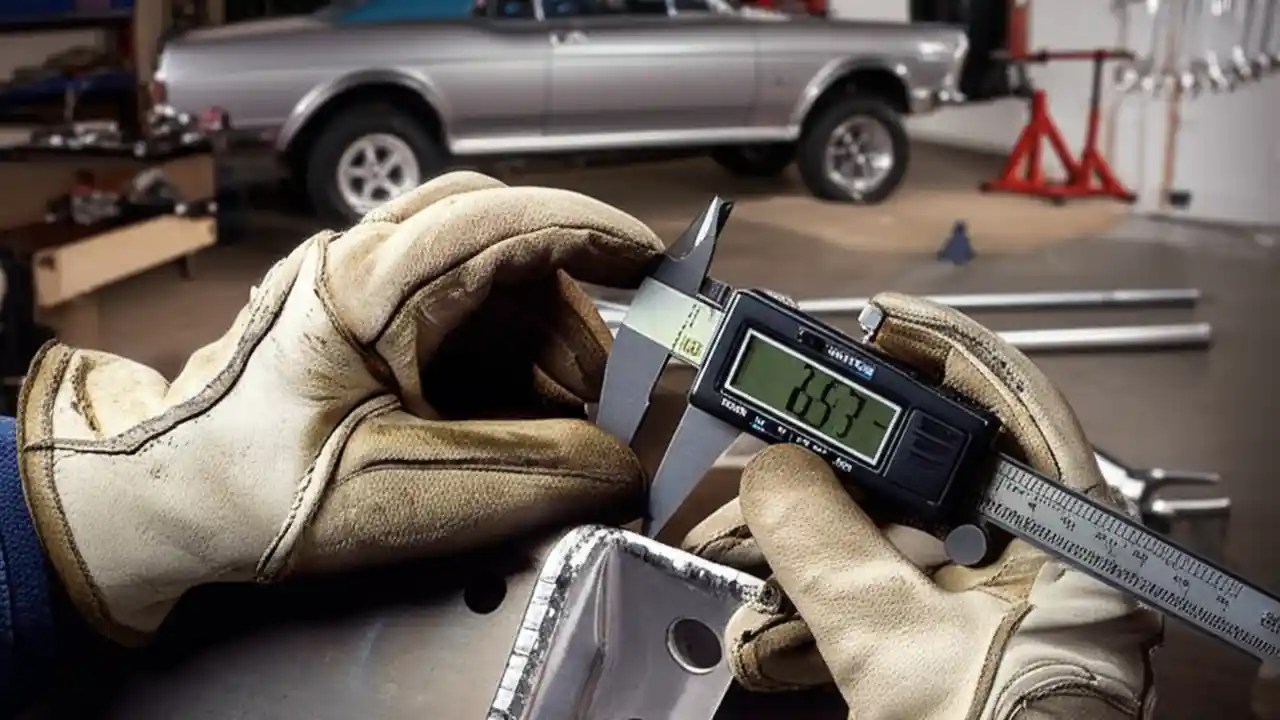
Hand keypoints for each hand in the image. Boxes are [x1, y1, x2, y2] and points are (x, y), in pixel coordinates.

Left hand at [17, 171, 663, 644]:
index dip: (587, 232)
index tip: (652, 257)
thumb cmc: (257, 490)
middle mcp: (364, 261)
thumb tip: (619, 467)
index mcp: (363, 284)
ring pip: (490, 283)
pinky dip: (507, 362)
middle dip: (568, 323)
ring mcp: (364, 281)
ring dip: (540, 350)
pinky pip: (463, 313)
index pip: (498, 223)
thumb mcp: (405, 493)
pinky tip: (517, 418)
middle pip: (505, 250)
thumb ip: (526, 475)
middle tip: (601, 400)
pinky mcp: (369, 312)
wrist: (173, 499)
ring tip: (560, 426)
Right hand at [683, 292, 1162, 719]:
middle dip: (832, 477)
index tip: (868, 329)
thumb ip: (825, 548)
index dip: (940, 352)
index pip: (1015, 402)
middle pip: (930, 470)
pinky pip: (874, 596)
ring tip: (749, 571)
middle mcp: (1039, 566)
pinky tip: (774, 638)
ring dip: (806, 558)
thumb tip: (773, 473)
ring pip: (888, 539)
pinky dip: (816, 609)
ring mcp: (991, 608)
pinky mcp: (946, 645)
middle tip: (771, 455)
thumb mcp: (895, 650)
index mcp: (1074, 546)